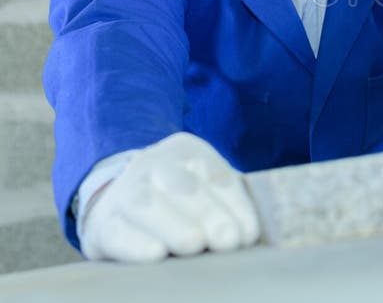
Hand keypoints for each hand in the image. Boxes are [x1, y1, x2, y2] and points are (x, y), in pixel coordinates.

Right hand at [79, 132, 260, 262]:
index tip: (248, 235)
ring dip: (175, 227)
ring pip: (148, 205)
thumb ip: (232, 206)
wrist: (120, 200)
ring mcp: (124, 191)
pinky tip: (156, 254)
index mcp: (188, 152)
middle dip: (210, 215)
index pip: (217, 176)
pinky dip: (136, 245)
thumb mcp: (209, 190)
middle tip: (228, 241)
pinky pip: (118, 232)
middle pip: (185, 187)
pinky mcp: (103, 223)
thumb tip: (255, 236)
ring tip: (195, 246)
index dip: (235, 206)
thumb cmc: (183, 203)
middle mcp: (154, 164)